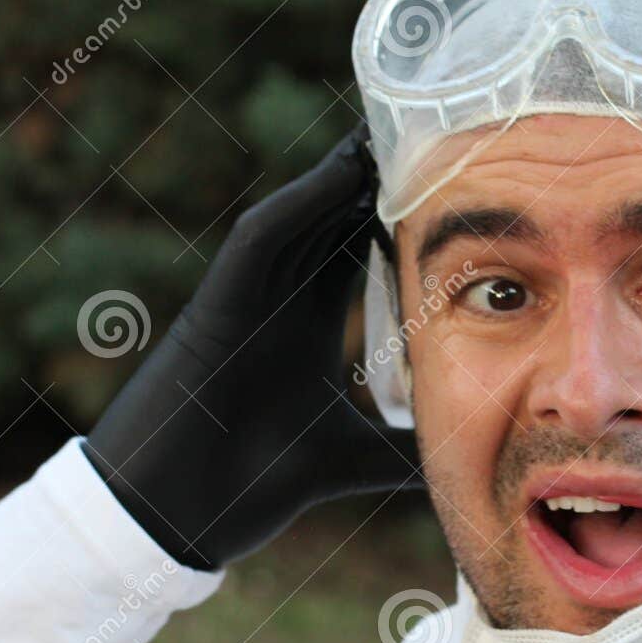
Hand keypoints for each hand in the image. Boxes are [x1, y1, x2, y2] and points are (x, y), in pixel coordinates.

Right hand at [82, 125, 420, 569]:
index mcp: (307, 326)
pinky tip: (340, 175)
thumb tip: (465, 461)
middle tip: (430, 130)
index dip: (396, 214)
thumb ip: (405, 452)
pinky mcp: (217, 302)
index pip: (356, 250)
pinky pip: (260, 239)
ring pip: (300, 216)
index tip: (450, 183)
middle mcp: (278, 300)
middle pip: (331, 218)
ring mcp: (246, 297)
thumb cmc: (248, 485)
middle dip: (374, 176)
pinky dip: (299, 204)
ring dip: (342, 173)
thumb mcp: (352, 459)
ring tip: (392, 129)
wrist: (176, 513)